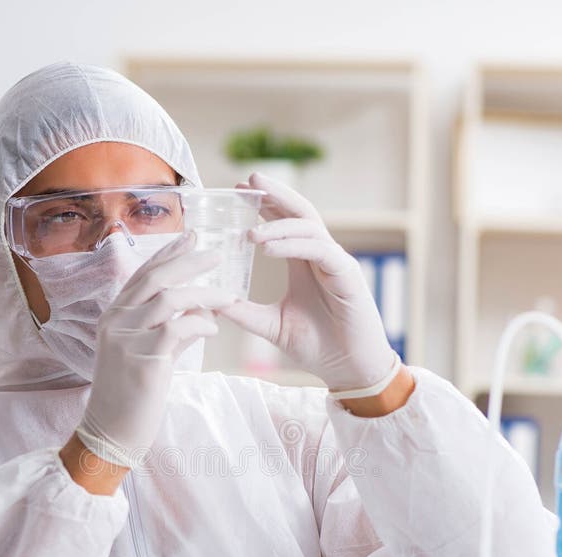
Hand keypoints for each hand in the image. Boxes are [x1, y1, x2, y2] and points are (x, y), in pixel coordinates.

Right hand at [76, 232, 230, 468]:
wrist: (112, 433)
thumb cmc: (131, 398)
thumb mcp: (149, 357)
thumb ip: (170, 333)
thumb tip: (200, 316)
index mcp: (114, 317)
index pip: (142, 275)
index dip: (167, 254)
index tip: (190, 236)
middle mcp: (116, 322)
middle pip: (155, 277)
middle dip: (188, 261)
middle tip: (216, 253)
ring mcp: (126, 339)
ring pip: (169, 300)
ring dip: (204, 294)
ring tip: (229, 296)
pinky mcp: (142, 360)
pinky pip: (177, 329)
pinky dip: (200, 323)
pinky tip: (214, 327)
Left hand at [220, 173, 396, 391]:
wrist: (349, 369)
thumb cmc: (317, 347)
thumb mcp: (272, 327)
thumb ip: (246, 313)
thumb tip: (213, 303)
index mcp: (303, 263)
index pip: (284, 222)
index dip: (264, 205)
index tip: (238, 191)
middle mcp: (320, 257)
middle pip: (299, 213)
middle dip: (275, 194)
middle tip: (247, 181)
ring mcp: (336, 263)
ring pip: (309, 227)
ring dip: (278, 224)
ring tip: (250, 231)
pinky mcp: (348, 276)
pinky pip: (320, 250)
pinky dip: (293, 245)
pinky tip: (268, 247)